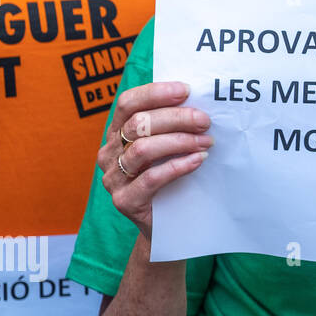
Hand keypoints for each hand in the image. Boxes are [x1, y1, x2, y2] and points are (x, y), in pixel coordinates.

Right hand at [98, 81, 212, 241]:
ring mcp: (113, 178)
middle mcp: (109, 153)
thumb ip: (172, 125)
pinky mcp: (124, 201)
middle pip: (138, 124)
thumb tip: (199, 100)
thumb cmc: (172, 177)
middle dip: (176, 118)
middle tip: (205, 120)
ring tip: (206, 142)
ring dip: (179, 141)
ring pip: (143, 149)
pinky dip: (177, 166)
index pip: (128, 103)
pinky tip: (198, 160)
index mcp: (117, 133)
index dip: (156, 93)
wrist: (168, 225)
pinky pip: (150, 178)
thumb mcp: (168, 147)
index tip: (186, 91)